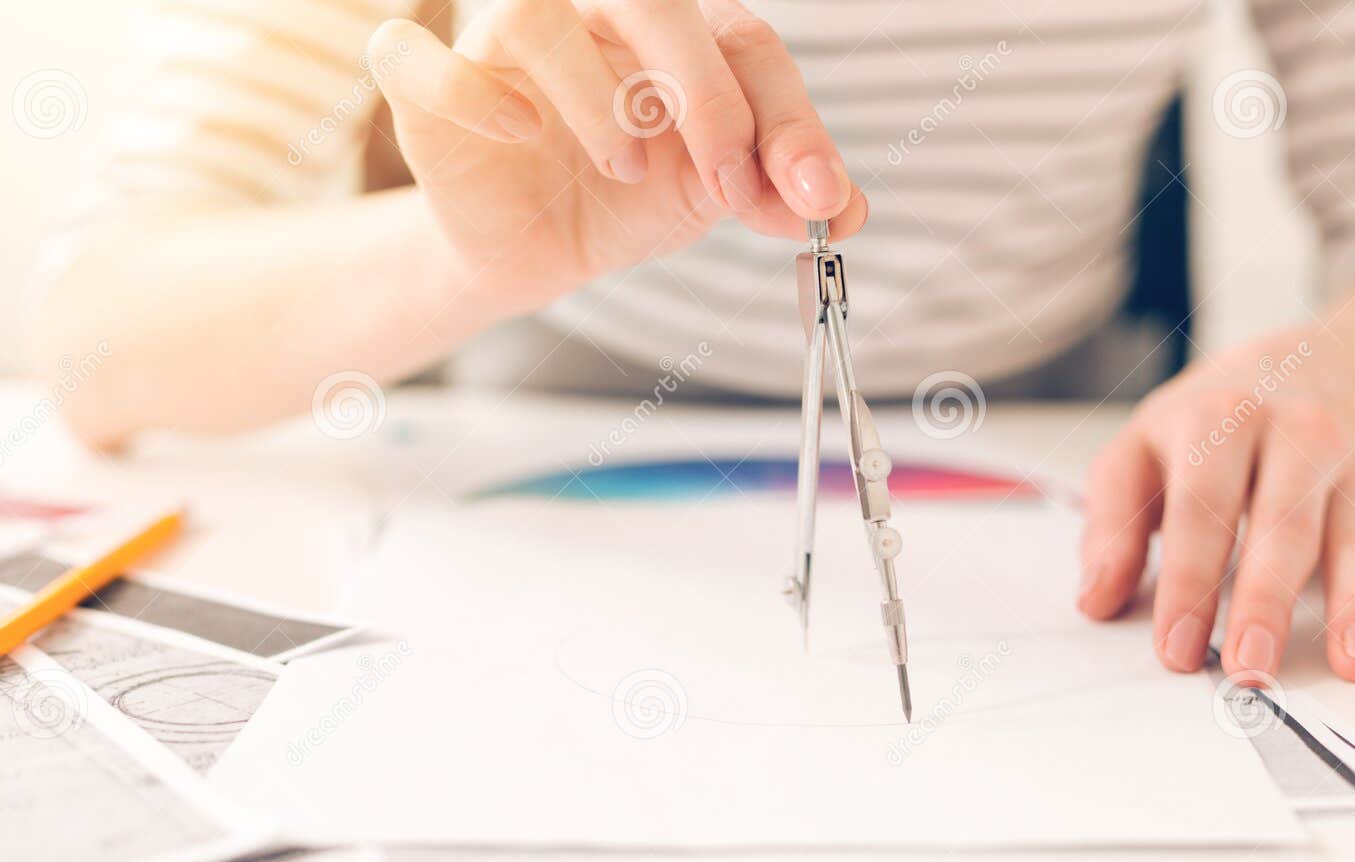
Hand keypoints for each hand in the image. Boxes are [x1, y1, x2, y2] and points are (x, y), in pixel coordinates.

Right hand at [368, 0, 866, 311]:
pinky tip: (518, 132)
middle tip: (728, 180)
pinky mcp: (431, 89)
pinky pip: (420, 57)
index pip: (742, 40)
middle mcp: (591, 17)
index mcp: (672, 34)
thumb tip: (842, 206)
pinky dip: (468, 92)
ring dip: (593, 96)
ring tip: (625, 167)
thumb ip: (773, 192)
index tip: (811, 194)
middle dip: (704, 94)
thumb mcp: (708, 198)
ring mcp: (504, 42)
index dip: (783, 116)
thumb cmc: (622, 200)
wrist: (537, 252)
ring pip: (534, 14)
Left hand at [1076, 338, 1354, 682]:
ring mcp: (1342, 470)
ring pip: (1354, 538)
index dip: (1186, 582)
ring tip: (1353, 667)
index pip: (1199, 511)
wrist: (1285, 370)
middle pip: (1281, 525)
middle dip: (1267, 601)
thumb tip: (1096, 599)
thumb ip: (1110, 525)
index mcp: (1217, 424)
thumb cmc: (1196, 430)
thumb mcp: (1134, 455)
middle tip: (1251, 668)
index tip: (1176, 648)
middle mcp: (1290, 437)